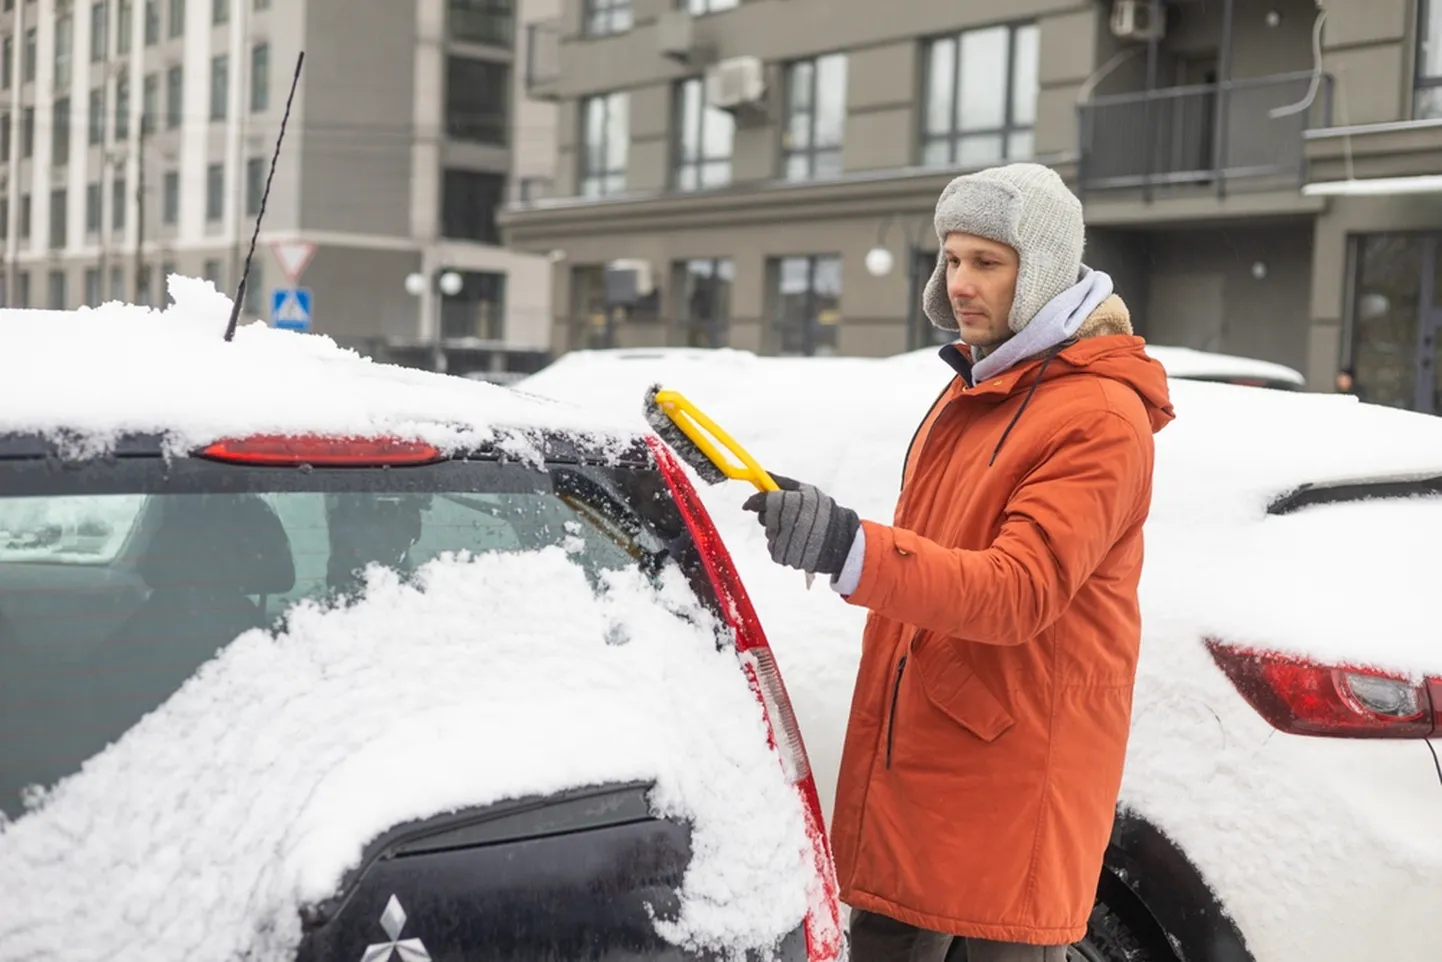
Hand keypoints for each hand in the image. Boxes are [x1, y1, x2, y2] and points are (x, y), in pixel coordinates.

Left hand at [742, 475, 859, 576]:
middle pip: (765, 518)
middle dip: (772, 516)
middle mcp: (784, 522)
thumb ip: (781, 482)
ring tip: (799, 531)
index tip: (749, 504)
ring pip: (770, 533)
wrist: (841, 541)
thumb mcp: (806, 490)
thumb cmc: (823, 512)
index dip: (754, 502)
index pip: (762, 501)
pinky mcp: (782, 556)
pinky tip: (797, 542)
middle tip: (789, 517)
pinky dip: (782, 545)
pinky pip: (774, 548)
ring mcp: (783, 541)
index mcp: (790, 502)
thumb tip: (760, 473)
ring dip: (779, 531)